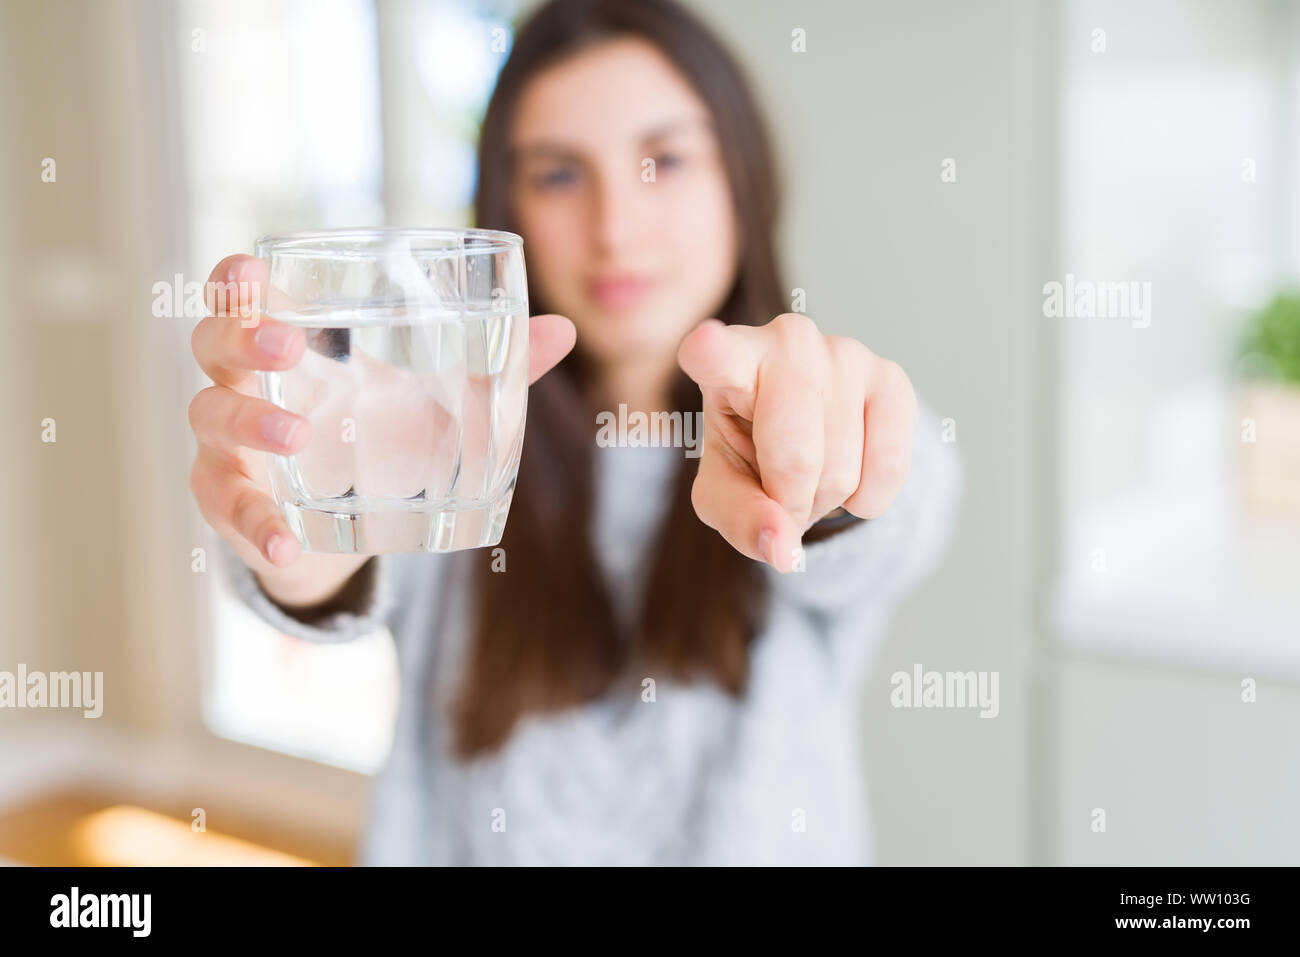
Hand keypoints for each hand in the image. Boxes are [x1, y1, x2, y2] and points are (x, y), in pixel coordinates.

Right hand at [187, 253, 575, 603]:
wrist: (351, 528)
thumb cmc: (383, 440)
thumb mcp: (433, 404)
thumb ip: (492, 368)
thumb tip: (562, 331)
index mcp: (291, 347)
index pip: (241, 296)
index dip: (234, 279)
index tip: (251, 269)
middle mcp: (247, 386)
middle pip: (213, 345)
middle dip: (241, 338)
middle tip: (285, 346)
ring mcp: (232, 446)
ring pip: (212, 418)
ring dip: (250, 422)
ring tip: (296, 433)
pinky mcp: (233, 504)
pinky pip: (230, 510)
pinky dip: (256, 525)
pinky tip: (287, 541)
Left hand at [677, 313, 916, 572]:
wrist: (810, 438)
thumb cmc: (750, 453)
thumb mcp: (724, 492)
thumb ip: (741, 518)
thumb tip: (783, 548)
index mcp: (728, 361)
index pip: (715, 353)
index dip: (711, 351)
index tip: (705, 343)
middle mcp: (788, 341)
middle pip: (796, 457)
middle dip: (791, 501)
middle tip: (780, 493)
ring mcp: (846, 354)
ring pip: (841, 470)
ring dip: (826, 500)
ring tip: (810, 476)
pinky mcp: (892, 379)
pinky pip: (887, 467)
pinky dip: (867, 497)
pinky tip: (851, 471)